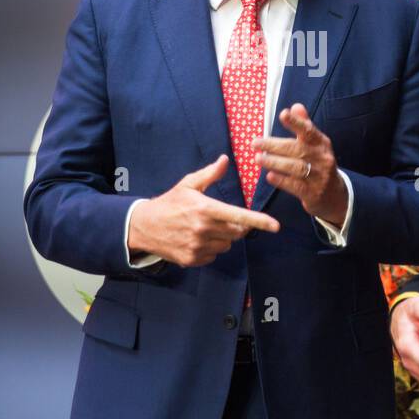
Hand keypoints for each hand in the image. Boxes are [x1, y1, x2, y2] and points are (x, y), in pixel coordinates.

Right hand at [127, 154, 280, 267]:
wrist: (143, 227)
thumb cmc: (169, 203)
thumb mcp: (188, 185)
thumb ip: (210, 174)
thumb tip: (225, 159)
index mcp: (205, 208)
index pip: (239, 216)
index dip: (259, 221)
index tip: (276, 226)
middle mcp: (203, 229)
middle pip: (236, 232)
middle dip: (235, 226)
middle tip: (221, 218)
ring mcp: (197, 246)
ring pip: (227, 245)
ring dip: (223, 237)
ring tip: (205, 228)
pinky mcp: (192, 259)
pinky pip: (214, 255)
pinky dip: (211, 248)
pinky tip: (197, 239)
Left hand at [252, 103, 347, 225]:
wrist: (334, 195)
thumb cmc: (319, 164)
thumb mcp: (316, 145)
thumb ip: (305, 126)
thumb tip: (295, 106)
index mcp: (321, 143)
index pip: (308, 131)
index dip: (296, 122)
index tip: (283, 114)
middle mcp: (322, 158)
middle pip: (296, 149)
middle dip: (274, 145)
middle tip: (255, 143)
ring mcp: (318, 176)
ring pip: (295, 167)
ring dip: (274, 162)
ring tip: (258, 158)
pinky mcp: (312, 193)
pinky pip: (294, 186)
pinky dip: (281, 180)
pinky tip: (269, 176)